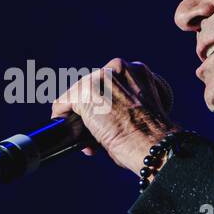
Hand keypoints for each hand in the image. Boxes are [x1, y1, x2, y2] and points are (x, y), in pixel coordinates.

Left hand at [50, 58, 180, 173]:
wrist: (152, 145)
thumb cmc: (152, 137)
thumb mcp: (141, 108)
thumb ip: (123, 102)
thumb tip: (102, 115)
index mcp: (135, 70)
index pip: (107, 81)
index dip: (104, 101)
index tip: (105, 117)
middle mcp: (117, 68)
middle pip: (90, 85)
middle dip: (90, 107)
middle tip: (94, 129)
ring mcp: (100, 78)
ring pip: (76, 93)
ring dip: (77, 113)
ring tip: (84, 133)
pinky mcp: (84, 92)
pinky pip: (62, 103)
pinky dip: (61, 116)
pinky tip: (66, 127)